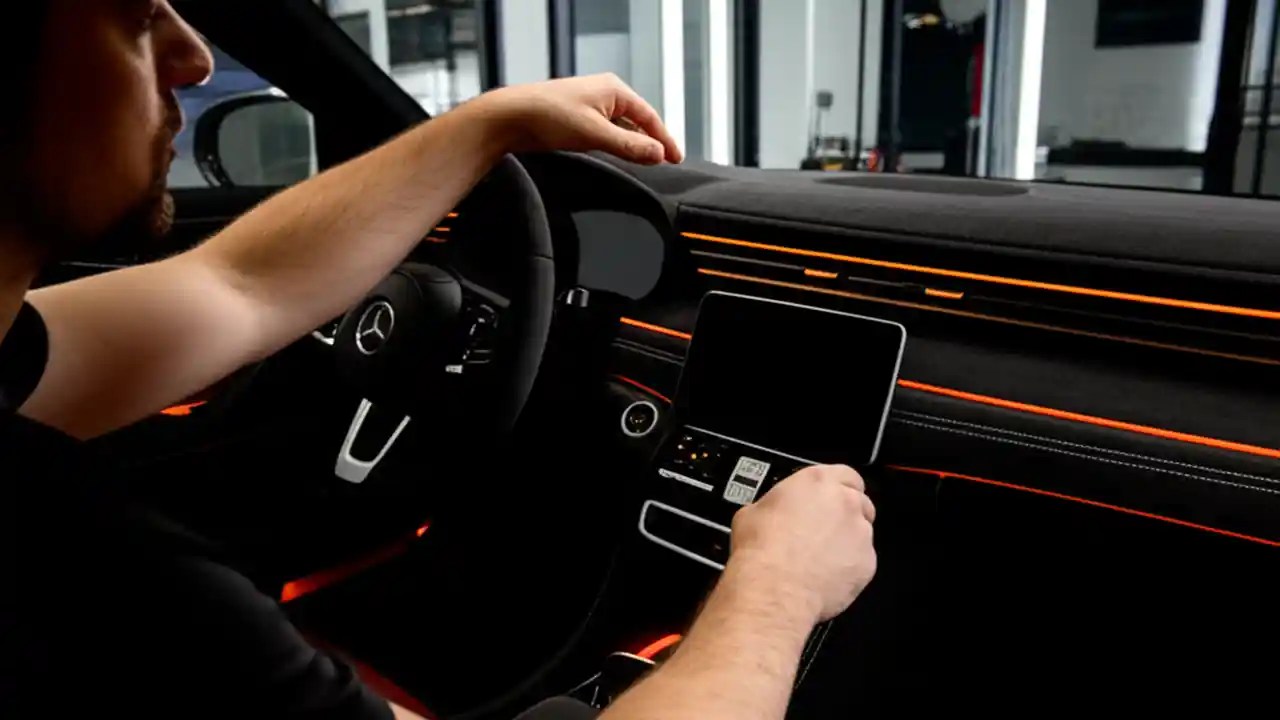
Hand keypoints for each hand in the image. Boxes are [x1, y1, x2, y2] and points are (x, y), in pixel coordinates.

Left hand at [472, 74, 683, 164]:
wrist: (510, 118)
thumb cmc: (548, 116)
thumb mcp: (595, 134)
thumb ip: (630, 146)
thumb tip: (658, 154)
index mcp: (614, 90)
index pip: (650, 117)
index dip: (665, 139)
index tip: (676, 159)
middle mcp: (605, 94)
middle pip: (638, 121)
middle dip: (651, 142)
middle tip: (665, 164)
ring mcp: (590, 106)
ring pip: (621, 128)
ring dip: (633, 145)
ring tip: (645, 163)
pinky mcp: (577, 119)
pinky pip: (606, 132)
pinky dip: (617, 145)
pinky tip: (618, 157)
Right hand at [729, 465, 876, 622]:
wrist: (774, 588)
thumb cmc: (762, 550)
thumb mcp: (752, 512)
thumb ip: (776, 505)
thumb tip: (772, 514)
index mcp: (818, 481)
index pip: (845, 474)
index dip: (837, 488)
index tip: (828, 499)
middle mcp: (845, 502)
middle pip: (859, 501)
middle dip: (845, 514)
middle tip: (822, 531)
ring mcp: (860, 533)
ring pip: (862, 532)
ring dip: (847, 541)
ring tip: (820, 559)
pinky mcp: (867, 563)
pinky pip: (862, 561)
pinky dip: (849, 567)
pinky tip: (825, 576)